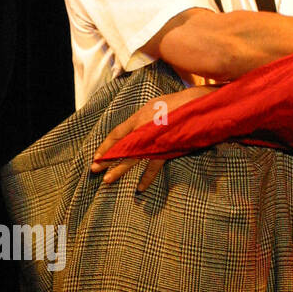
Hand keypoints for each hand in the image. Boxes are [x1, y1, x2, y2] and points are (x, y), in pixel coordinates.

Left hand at [90, 87, 214, 191]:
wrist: (198, 105)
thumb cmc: (179, 103)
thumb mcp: (156, 105)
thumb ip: (144, 118)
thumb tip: (136, 129)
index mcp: (139, 117)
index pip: (117, 133)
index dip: (106, 145)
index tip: (97, 155)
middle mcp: (142, 129)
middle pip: (120, 147)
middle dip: (106, 159)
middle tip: (94, 169)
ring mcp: (153, 140)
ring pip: (132, 158)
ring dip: (119, 169)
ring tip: (107, 180)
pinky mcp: (166, 149)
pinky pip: (153, 166)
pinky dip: (147, 177)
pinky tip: (139, 188)